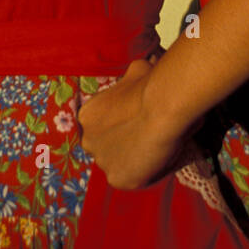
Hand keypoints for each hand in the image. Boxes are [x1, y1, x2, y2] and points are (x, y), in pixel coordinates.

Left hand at [77, 59, 197, 190]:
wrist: (161, 107)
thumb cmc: (150, 86)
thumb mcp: (136, 71)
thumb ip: (131, 77)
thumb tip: (141, 69)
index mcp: (87, 115)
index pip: (101, 127)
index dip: (119, 127)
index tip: (136, 125)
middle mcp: (88, 141)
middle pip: (104, 148)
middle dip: (121, 146)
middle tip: (145, 140)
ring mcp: (102, 162)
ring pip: (117, 165)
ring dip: (132, 161)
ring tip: (154, 151)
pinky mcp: (118, 179)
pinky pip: (130, 179)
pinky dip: (143, 174)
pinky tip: (157, 161)